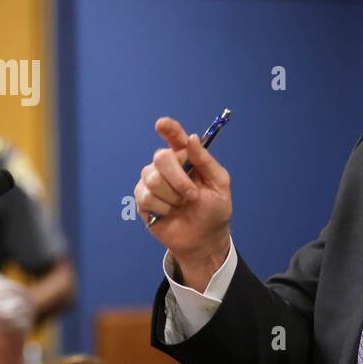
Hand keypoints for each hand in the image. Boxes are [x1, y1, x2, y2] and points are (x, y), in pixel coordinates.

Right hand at [135, 117, 233, 290]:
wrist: (203, 239)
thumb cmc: (214, 210)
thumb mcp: (219, 185)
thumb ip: (205, 161)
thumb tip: (191, 138)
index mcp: (187, 158)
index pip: (175, 137)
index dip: (168, 128)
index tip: (161, 124)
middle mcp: (167, 166)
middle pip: (161, 157)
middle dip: (178, 178)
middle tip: (192, 195)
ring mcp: (152, 181)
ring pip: (152, 178)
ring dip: (173, 196)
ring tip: (183, 205)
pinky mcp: (142, 198)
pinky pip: (146, 196)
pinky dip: (163, 207)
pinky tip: (170, 213)